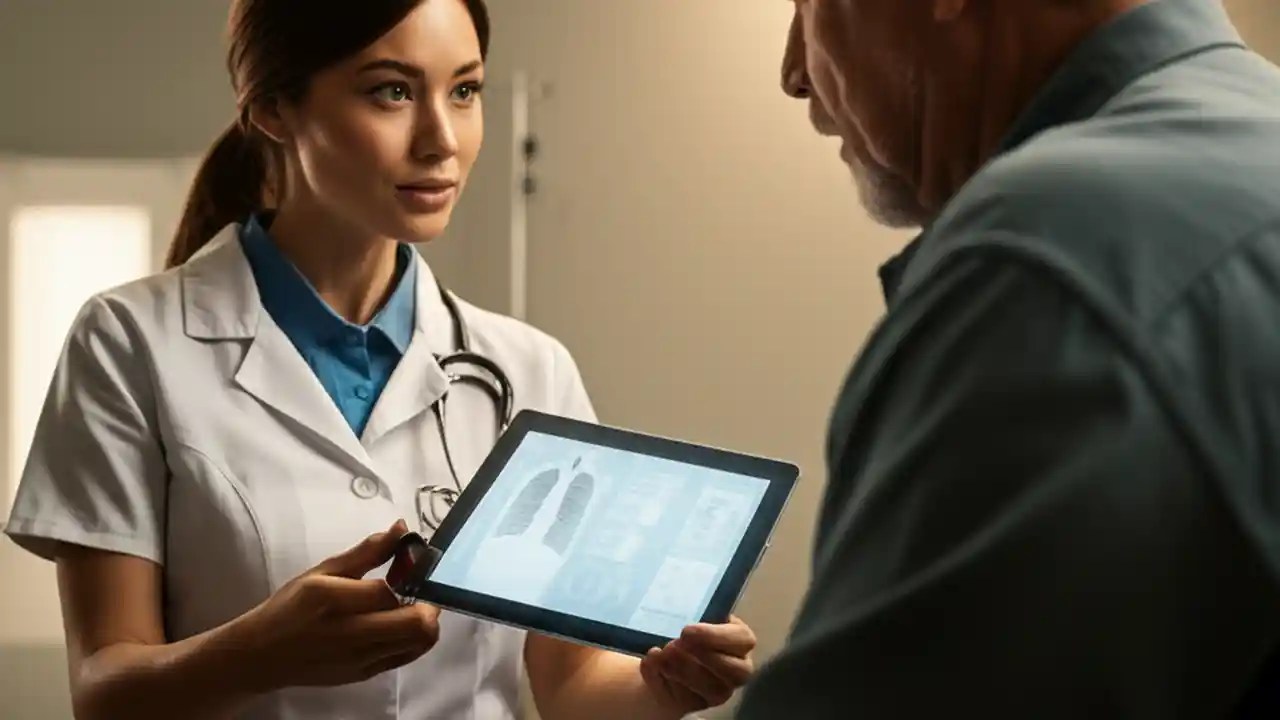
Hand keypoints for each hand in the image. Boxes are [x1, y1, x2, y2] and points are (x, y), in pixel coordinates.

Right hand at [229, 519, 442, 690]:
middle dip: (429, 602)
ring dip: (424, 620)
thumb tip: (402, 529)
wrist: (263, 655)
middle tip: (419, 588)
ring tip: (409, 605)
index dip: (411, 574)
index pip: (390, 590)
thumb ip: (367, 551)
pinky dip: (414, 637)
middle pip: (417, 625)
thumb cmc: (291, 607)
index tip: (413, 563)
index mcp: (333, 600)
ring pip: (419, 642)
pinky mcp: (366, 674)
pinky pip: (407, 656)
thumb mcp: (323, 571)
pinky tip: (398, 624)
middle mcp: (350, 633)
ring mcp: (360, 659)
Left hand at [639, 615, 756, 712]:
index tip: (686, 631)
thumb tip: (690, 612)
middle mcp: (737, 669)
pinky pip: (684, 698)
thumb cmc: (688, 631)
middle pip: (736, 671)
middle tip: (676, 644)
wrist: (666, 656)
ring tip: (663, 653)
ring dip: (683, 670)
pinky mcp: (697, 705)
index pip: (743, 640)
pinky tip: (651, 663)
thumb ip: (695, 613)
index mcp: (740, 640)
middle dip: (705, 657)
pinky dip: (662, 679)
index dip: (716, 637)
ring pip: (713, 689)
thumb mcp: (692, 615)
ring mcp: (720, 691)